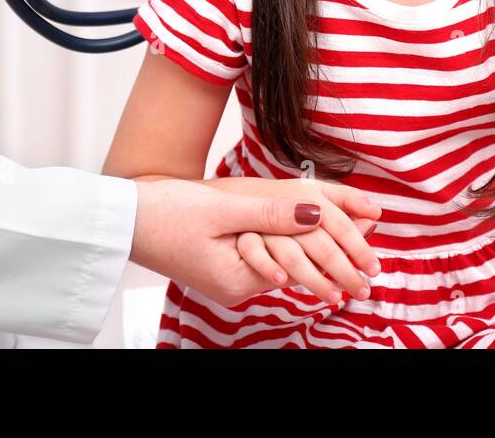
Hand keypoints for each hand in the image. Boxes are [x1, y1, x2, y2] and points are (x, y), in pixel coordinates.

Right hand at [130, 178, 353, 307]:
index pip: (301, 264)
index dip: (338, 253)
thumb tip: (319, 212)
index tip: (372, 256)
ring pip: (281, 261)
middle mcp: (237, 285)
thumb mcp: (225, 209)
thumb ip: (273, 212)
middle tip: (371, 269)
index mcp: (239, 277)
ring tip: (349, 257)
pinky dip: (284, 245)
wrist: (122, 219)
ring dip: (312, 252)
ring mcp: (229, 277)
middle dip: (334, 264)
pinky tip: (303, 233)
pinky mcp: (221, 265)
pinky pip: (262, 256)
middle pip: (296, 268)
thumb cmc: (165, 213)